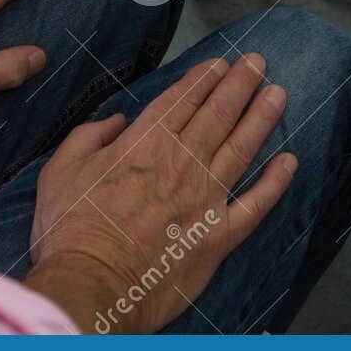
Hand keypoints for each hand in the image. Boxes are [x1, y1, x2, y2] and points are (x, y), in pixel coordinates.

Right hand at [26, 54, 296, 333]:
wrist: (92, 287)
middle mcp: (182, 164)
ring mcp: (205, 200)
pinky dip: (275, 182)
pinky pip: (255, 205)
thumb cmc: (70, 231)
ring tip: (278, 94)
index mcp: (145, 144)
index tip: (220, 63)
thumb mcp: (60, 170)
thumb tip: (117, 122)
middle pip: (219, 114)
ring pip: (241, 148)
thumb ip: (89, 136)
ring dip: (261, 117)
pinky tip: (289, 162)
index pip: (183, 100)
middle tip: (258, 63)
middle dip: (240, 84)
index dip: (204, 78)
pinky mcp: (218, 237)